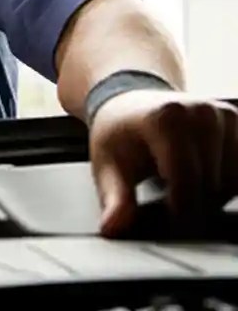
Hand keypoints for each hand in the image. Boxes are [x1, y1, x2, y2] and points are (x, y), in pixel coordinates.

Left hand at [89, 89, 237, 236]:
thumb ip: (115, 198)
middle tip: (169, 197)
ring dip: (213, 193)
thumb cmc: (117, 135)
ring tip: (181, 183)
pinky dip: (227, 180)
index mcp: (165, 119)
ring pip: (233, 180)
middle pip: (212, 183)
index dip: (180, 209)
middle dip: (194, 202)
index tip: (170, 220)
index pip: (187, 180)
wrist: (128, 104)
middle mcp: (199, 111)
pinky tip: (201, 175)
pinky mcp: (237, 120)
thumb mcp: (108, 167)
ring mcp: (221, 113)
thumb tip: (112, 228)